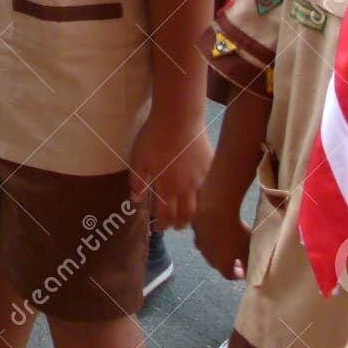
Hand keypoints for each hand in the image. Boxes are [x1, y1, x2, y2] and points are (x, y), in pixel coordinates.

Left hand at [130, 116, 211, 230]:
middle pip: (186, 215)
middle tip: (173, 226)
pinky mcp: (210, 168)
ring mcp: (202, 179)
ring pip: (199, 205)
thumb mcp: (138, 160)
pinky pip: (208, 189)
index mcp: (168, 188)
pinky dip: (202, 198)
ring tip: (185, 216)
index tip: (157, 228)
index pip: (166, 215)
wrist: (179, 119)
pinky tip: (198, 196)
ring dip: (191, 215)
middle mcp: (187, 189)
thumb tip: (136, 200)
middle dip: (178, 224)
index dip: (162, 224)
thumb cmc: (154, 138)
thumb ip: (137, 182)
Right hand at [193, 190, 251, 280]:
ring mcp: (199, 242)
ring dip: (218, 248)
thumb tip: (252, 271)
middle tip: (237, 256)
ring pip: (209, 249)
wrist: (215, 209)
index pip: (229, 275)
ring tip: (228, 239)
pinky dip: (212, 235)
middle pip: (218, 264)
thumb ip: (250, 262)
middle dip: (228, 262)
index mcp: (221, 265)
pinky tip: (218, 227)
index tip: (245, 270)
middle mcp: (207, 257)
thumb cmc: (235, 231)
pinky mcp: (195, 229)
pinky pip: (205, 236)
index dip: (239, 274)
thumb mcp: (249, 249)